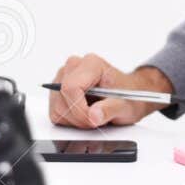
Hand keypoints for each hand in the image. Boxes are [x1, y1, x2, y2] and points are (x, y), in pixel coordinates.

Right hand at [48, 54, 172, 128]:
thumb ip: (109, 110)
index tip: (93, 119)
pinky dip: (69, 120)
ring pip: (57, 107)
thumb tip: (93, 115)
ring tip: (92, 115)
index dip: (79, 109)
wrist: (129, 95)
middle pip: (62, 98)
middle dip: (78, 116)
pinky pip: (55, 112)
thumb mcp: (124, 106)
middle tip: (96, 120)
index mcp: (91, 64)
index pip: (71, 87)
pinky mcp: (58, 91)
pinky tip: (84, 114)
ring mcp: (63, 78)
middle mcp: (74, 67)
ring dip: (74, 120)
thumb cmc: (128, 95)